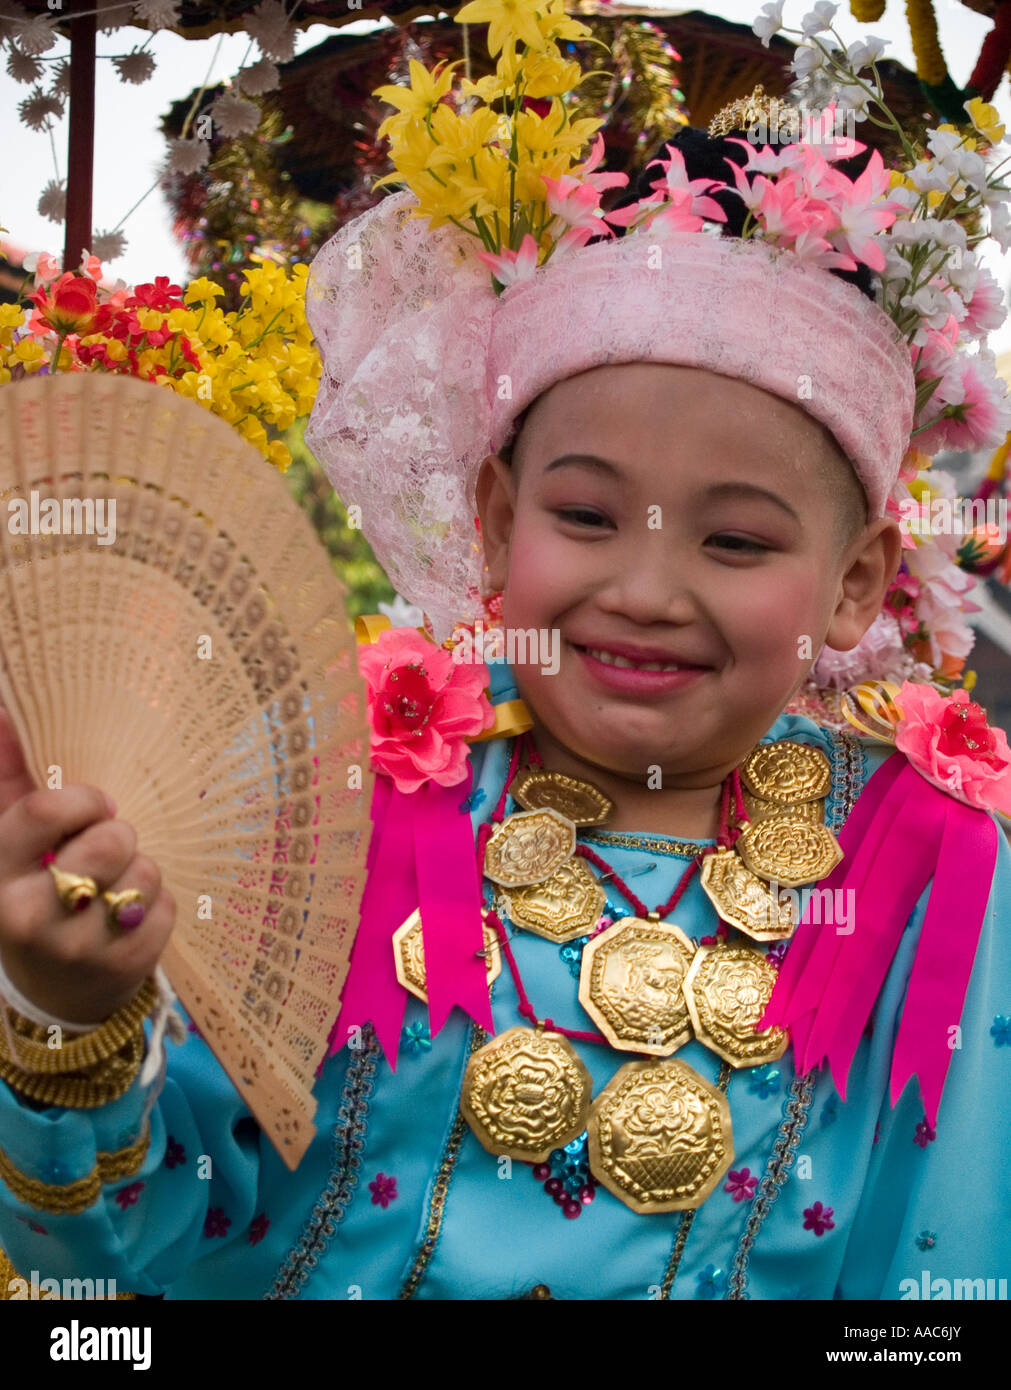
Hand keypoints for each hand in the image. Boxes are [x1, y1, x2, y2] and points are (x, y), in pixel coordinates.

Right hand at [0, 708, 176, 1024]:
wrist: (52, 992)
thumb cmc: (33, 894)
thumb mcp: (11, 843)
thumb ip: (9, 775)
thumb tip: (6, 709)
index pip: (45, 810)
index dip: (83, 799)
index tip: (96, 805)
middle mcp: (31, 916)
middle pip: (110, 841)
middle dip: (119, 837)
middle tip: (107, 852)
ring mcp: (79, 948)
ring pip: (145, 873)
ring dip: (140, 872)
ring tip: (115, 888)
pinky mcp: (125, 968)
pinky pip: (166, 905)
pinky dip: (158, 904)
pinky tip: (130, 917)